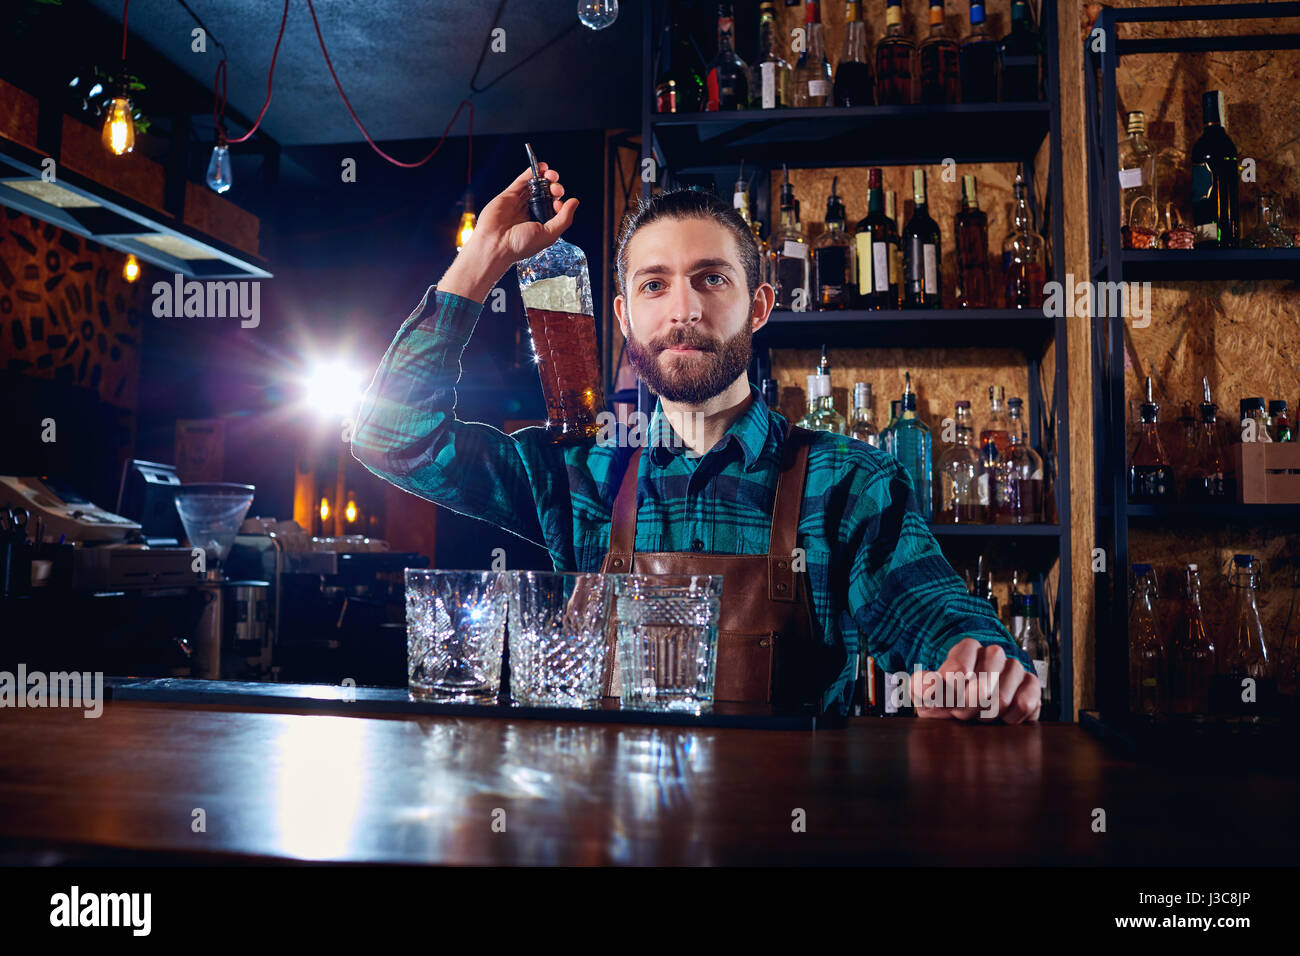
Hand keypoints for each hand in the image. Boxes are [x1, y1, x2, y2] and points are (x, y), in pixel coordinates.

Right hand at [469, 162, 579, 268]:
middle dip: (554, 187)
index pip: (555, 208)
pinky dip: (530, 172)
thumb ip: (564, 218)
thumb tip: (575, 202)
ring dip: (545, 177)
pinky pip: (521, 181)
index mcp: (542, 224)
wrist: (495, 245)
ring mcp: (520, 204)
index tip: (558, 204)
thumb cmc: (520, 245)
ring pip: (535, 186)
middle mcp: (531, 213)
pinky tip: (540, 167)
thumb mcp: (550, 234)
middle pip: (546, 195)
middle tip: (555, 187)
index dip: (560, 202)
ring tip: (551, 174)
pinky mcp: (508, 196)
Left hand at [908, 638, 1041, 723]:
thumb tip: (931, 687)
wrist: (968, 716)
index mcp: (967, 648)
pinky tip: (1001, 719)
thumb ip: (921, 686)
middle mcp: (993, 653)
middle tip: (961, 714)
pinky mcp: (1031, 684)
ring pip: (1003, 699)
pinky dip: (1010, 719)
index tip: (946, 703)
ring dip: (987, 717)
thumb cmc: (945, 702)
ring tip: (979, 716)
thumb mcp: (925, 694)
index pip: (959, 669)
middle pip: (982, 688)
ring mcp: (1015, 667)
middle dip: (968, 709)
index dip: (952, 694)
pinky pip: (1024, 704)